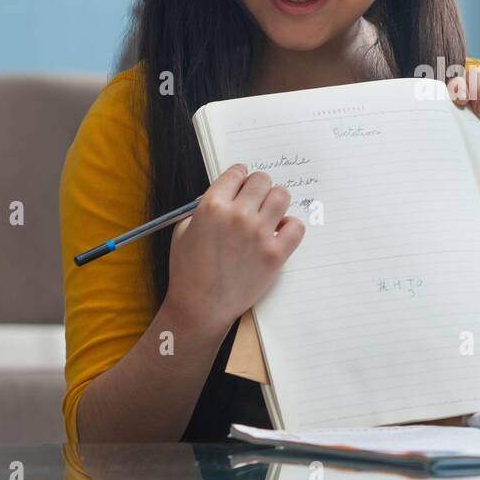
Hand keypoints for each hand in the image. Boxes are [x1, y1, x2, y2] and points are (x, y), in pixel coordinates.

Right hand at [165, 165, 304, 331]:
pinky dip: (290, 226)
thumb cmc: (187, 271)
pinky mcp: (275, 254)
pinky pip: (296, 226)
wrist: (199, 307)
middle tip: (255, 200)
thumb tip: (225, 193)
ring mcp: (259, 234)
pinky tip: (278, 233)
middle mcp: (237, 216)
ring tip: (269, 215)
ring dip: (276, 202)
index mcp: (212, 206)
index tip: (242, 183)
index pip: (237, 173)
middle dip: (258, 187)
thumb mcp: (182, 231)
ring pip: (282, 196)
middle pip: (262, 180)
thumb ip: (202, 207)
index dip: (239, 176)